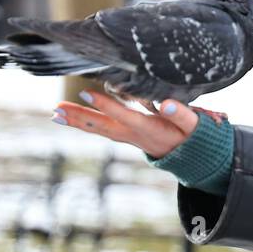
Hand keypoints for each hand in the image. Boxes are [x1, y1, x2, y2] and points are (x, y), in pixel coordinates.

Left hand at [51, 89, 215, 157]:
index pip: (125, 116)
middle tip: (57, 110)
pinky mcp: (128, 136)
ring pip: (100, 129)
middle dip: (81, 118)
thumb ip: (182, 113)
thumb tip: (166, 101)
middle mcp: (136, 136)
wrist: (195, 157)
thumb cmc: (196, 136)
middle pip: (104, 127)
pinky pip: (103, 130)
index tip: (86, 93)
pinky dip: (86, 123)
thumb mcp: (194, 125)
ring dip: (78, 121)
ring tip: (56, 113)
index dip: (107, 105)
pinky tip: (72, 117)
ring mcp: (130, 138)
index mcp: (151, 130)